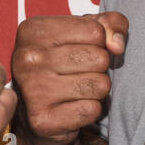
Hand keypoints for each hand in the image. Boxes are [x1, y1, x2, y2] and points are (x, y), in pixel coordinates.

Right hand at [11, 12, 126, 144]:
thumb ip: (110, 23)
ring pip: (99, 85)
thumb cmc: (63, 65)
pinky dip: (90, 110)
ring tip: (78, 90)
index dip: (99, 43)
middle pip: (99, 58)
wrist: (35, 111)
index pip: (95, 31)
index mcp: (33, 30)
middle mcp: (27, 58)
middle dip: (99, 68)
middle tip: (80, 73)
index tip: (82, 50)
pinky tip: (73, 107)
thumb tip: (117, 44)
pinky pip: (92, 110)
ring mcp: (32, 89)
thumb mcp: (84, 33)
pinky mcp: (42, 120)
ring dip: (97, 90)